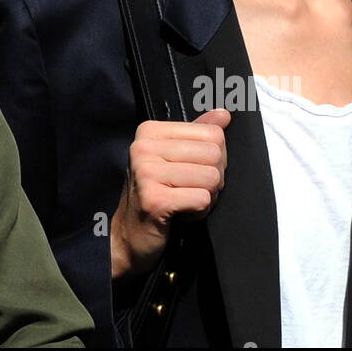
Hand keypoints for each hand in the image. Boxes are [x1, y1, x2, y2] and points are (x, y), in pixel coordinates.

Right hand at [110, 107, 230, 278]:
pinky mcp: (154, 200)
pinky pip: (202, 199)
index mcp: (150, 131)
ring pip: (212, 178)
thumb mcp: (174, 158)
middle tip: (189, 190)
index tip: (192, 171)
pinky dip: (199, 212)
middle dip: (212, 179)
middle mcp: (144, 147)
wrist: (128, 235)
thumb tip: (223, 114)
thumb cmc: (156, 194)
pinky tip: (180, 214)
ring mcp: (146, 172)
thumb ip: (198, 134)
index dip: (214, 158)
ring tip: (184, 202)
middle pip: (214, 154)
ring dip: (206, 197)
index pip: (213, 133)